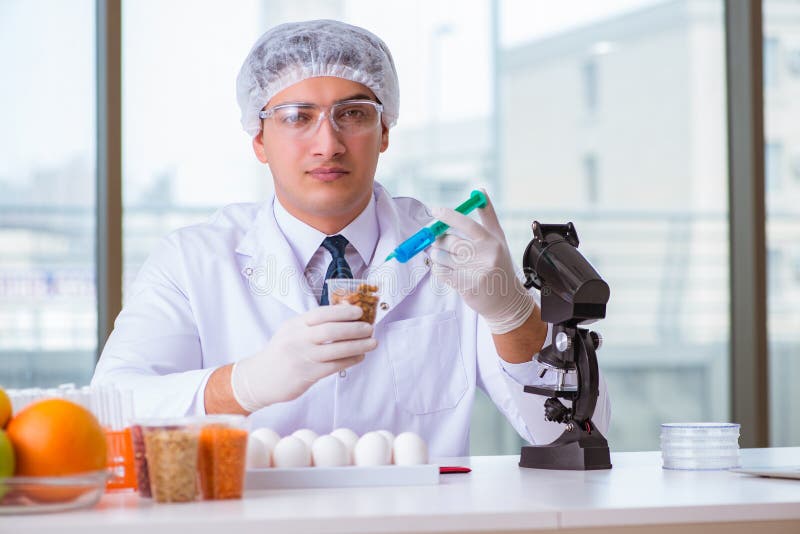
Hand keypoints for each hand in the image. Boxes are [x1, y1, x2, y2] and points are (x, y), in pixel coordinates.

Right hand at [230, 304, 376, 411]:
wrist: (259, 378)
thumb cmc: (281, 353)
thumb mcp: (291, 332)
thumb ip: (312, 325)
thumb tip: (344, 316)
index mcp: (294, 325)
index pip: (321, 314)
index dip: (342, 311)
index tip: (359, 311)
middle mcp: (297, 339)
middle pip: (330, 330)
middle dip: (354, 328)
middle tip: (369, 328)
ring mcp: (302, 357)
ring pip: (335, 349)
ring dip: (358, 345)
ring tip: (372, 342)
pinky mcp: (307, 374)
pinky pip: (334, 366)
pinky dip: (350, 360)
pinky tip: (359, 356)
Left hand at [429, 190, 534, 334]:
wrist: (506, 300)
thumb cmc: (500, 265)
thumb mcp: (498, 239)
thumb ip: (488, 215)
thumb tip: (479, 191)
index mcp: (491, 241)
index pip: (467, 224)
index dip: (448, 215)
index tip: (434, 210)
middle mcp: (485, 256)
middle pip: (449, 240)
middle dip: (438, 239)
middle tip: (437, 240)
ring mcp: (475, 273)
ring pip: (441, 257)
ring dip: (436, 255)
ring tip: (442, 256)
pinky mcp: (465, 287)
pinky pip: (440, 272)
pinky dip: (437, 268)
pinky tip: (444, 268)